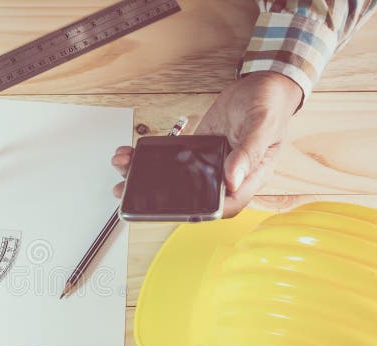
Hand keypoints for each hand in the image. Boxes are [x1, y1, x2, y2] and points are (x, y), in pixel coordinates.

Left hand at [111, 71, 303, 217]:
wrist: (261, 85)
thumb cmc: (270, 106)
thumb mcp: (262, 126)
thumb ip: (249, 152)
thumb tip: (232, 180)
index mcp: (247, 178)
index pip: (223, 206)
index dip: (197, 212)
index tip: (170, 206)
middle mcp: (225, 176)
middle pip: (190, 198)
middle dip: (155, 198)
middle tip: (127, 192)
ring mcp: (208, 165)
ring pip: (174, 181)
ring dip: (144, 177)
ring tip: (123, 167)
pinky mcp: (195, 152)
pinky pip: (170, 160)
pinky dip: (148, 158)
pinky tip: (131, 153)